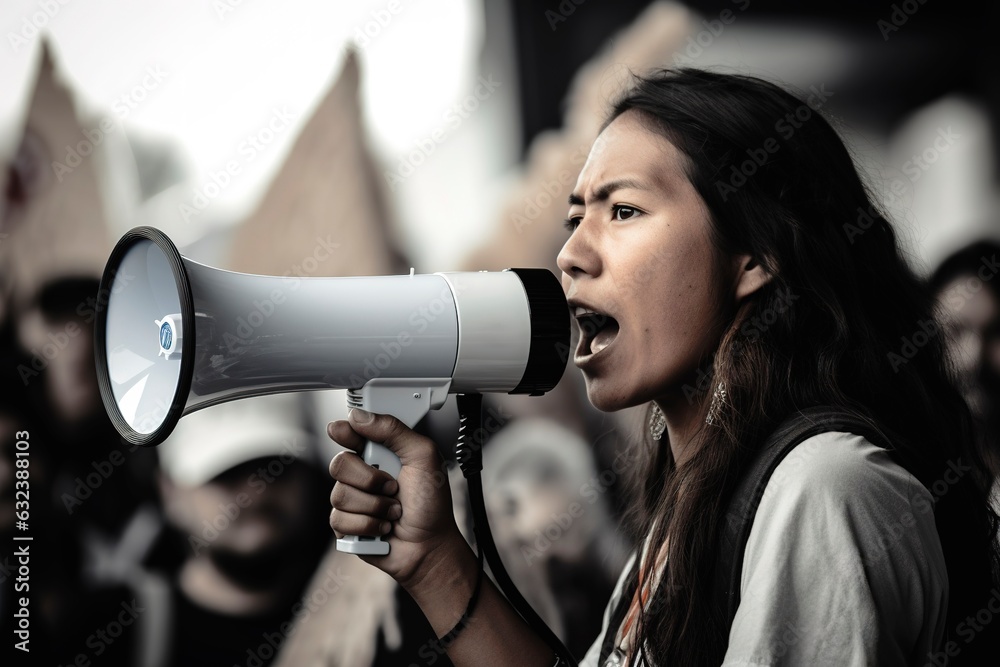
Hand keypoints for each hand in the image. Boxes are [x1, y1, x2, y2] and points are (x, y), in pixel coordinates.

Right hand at [328, 408, 466, 591]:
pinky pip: (339, 519)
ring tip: (394, 511)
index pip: (352, 434)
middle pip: (339, 464)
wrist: (430, 546)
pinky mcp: (346, 525)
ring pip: (339, 495)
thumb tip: (360, 417)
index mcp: (381, 454)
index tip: (342, 430)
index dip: (344, 431)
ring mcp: (353, 500)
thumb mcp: (424, 458)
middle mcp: (363, 475)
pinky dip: (368, 525)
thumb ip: (395, 431)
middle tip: (393, 486)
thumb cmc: (431, 504)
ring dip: (375, 506)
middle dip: (369, 479)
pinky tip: (384, 527)